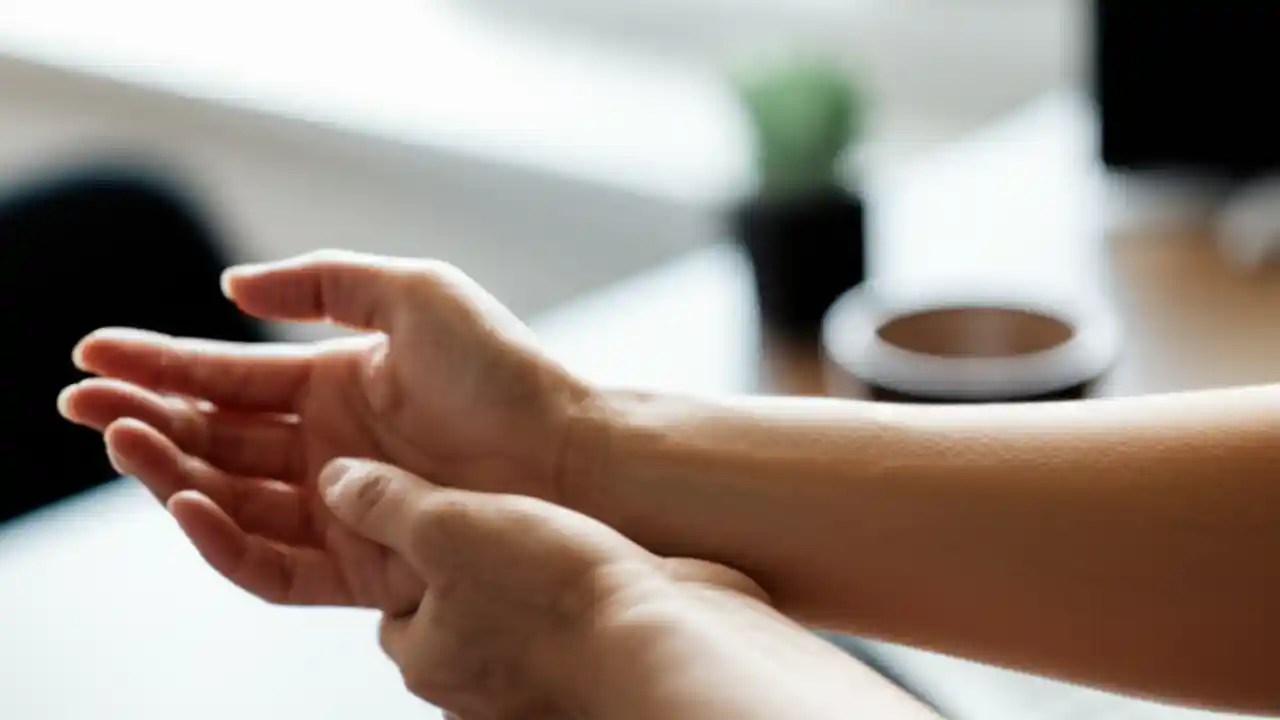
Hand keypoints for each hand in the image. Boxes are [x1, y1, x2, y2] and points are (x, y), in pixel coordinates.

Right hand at [58, 251, 592, 613]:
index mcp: (333, 384)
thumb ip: (324, 283)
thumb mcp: (413, 293)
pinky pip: (268, 561)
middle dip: (143, 413)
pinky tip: (184, 499)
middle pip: (213, 436)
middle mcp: (325, 446)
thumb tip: (231, 290)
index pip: (227, 375)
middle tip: (80, 398)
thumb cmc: (502, 369)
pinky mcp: (355, 562)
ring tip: (120, 437)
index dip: (160, 362)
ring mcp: (337, 505)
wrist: (565, 450)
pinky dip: (220, 538)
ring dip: (167, 469)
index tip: (93, 350)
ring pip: (228, 496)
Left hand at [319, 459, 931, 719]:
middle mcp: (475, 684)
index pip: (393, 598)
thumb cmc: (557, 594)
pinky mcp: (594, 668)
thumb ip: (386, 504)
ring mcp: (538, 683)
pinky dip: (577, 597)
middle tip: (502, 513)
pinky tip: (597, 560)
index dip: (412, 544)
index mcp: (427, 653)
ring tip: (555, 531)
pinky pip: (572, 627)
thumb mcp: (449, 525)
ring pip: (515, 619)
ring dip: (528, 579)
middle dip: (473, 566)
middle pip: (454, 612)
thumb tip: (337, 483)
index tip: (443, 506)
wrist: (672, 639)